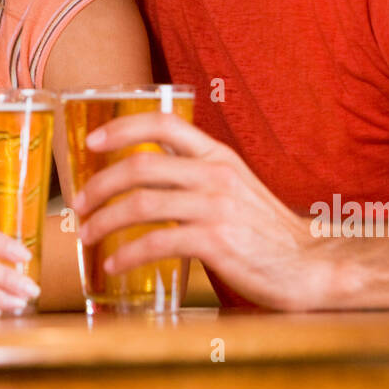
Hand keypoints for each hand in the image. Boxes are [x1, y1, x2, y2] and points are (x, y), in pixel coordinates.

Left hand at [70, 113, 346, 309]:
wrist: (309, 265)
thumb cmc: (264, 231)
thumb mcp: (233, 187)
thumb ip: (195, 175)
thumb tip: (146, 176)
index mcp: (218, 156)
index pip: (163, 122)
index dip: (122, 128)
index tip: (92, 141)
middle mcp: (215, 174)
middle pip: (140, 166)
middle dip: (99, 184)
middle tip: (79, 203)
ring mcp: (215, 207)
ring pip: (141, 204)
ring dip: (104, 220)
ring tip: (88, 235)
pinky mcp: (215, 242)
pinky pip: (156, 243)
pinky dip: (127, 254)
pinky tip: (115, 264)